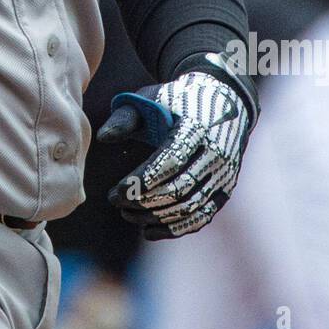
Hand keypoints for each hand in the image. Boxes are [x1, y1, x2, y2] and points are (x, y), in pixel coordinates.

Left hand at [96, 71, 250, 239]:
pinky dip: (175, 228)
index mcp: (196, 127)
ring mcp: (224, 173)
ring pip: (190, 207)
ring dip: (156, 217)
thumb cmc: (177, 100)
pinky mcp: (225, 188)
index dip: (141, 182)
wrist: (223, 100)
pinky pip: (202, 215)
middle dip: (145, 202)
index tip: (115, 193)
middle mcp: (216, 153)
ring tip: (128, 215)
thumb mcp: (151, 98)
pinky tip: (149, 230)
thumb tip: (103, 137)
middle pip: (179, 189)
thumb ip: (126, 117)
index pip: (169, 162)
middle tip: (118, 204)